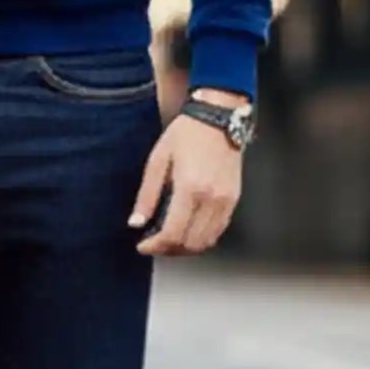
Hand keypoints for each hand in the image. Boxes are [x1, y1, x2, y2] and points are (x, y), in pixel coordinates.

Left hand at [130, 89, 247, 255]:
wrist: (218, 118)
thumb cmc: (184, 135)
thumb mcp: (157, 161)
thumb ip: (147, 195)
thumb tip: (135, 224)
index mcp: (190, 188)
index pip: (173, 233)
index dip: (155, 246)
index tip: (142, 246)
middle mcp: (212, 198)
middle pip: (190, 243)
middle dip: (169, 250)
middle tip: (153, 244)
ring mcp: (226, 201)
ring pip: (206, 241)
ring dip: (185, 248)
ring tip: (168, 240)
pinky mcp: (234, 199)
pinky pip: (218, 230)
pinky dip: (201, 238)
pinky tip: (187, 230)